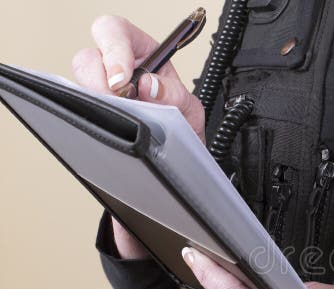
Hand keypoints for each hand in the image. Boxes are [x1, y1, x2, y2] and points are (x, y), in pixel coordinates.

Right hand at [72, 15, 204, 137]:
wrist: (179, 147)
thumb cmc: (181, 117)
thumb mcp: (188, 106)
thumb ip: (174, 94)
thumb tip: (148, 84)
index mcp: (140, 50)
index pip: (114, 30)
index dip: (113, 50)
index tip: (122, 79)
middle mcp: (115, 64)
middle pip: (86, 59)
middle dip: (99, 83)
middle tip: (119, 103)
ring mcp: (100, 86)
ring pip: (79, 85)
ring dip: (99, 102)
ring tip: (124, 117)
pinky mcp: (93, 107)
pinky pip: (80, 108)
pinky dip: (95, 116)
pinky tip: (114, 126)